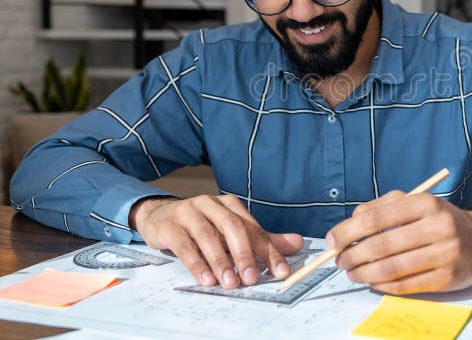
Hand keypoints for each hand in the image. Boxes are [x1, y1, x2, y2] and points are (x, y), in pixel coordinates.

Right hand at [129, 195, 303, 288]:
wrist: (158, 216)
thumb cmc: (200, 225)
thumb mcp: (230, 231)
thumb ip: (262, 239)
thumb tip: (297, 244)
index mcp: (231, 205)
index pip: (255, 229)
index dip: (269, 251)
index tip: (281, 272)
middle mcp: (212, 204)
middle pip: (234, 228)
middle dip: (245, 255)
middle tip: (252, 279)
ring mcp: (190, 212)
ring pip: (210, 237)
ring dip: (221, 262)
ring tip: (230, 283)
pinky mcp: (171, 225)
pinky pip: (186, 245)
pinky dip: (197, 264)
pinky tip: (206, 279)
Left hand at [328, 191, 471, 294]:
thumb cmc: (440, 220)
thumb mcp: (415, 202)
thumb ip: (381, 207)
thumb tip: (349, 224)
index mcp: (425, 203)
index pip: (376, 218)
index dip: (348, 231)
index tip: (333, 240)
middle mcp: (437, 227)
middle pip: (381, 245)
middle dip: (352, 255)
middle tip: (340, 260)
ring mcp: (444, 254)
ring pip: (391, 268)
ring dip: (363, 273)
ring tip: (352, 272)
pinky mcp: (446, 278)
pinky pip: (405, 285)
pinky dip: (382, 285)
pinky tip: (373, 281)